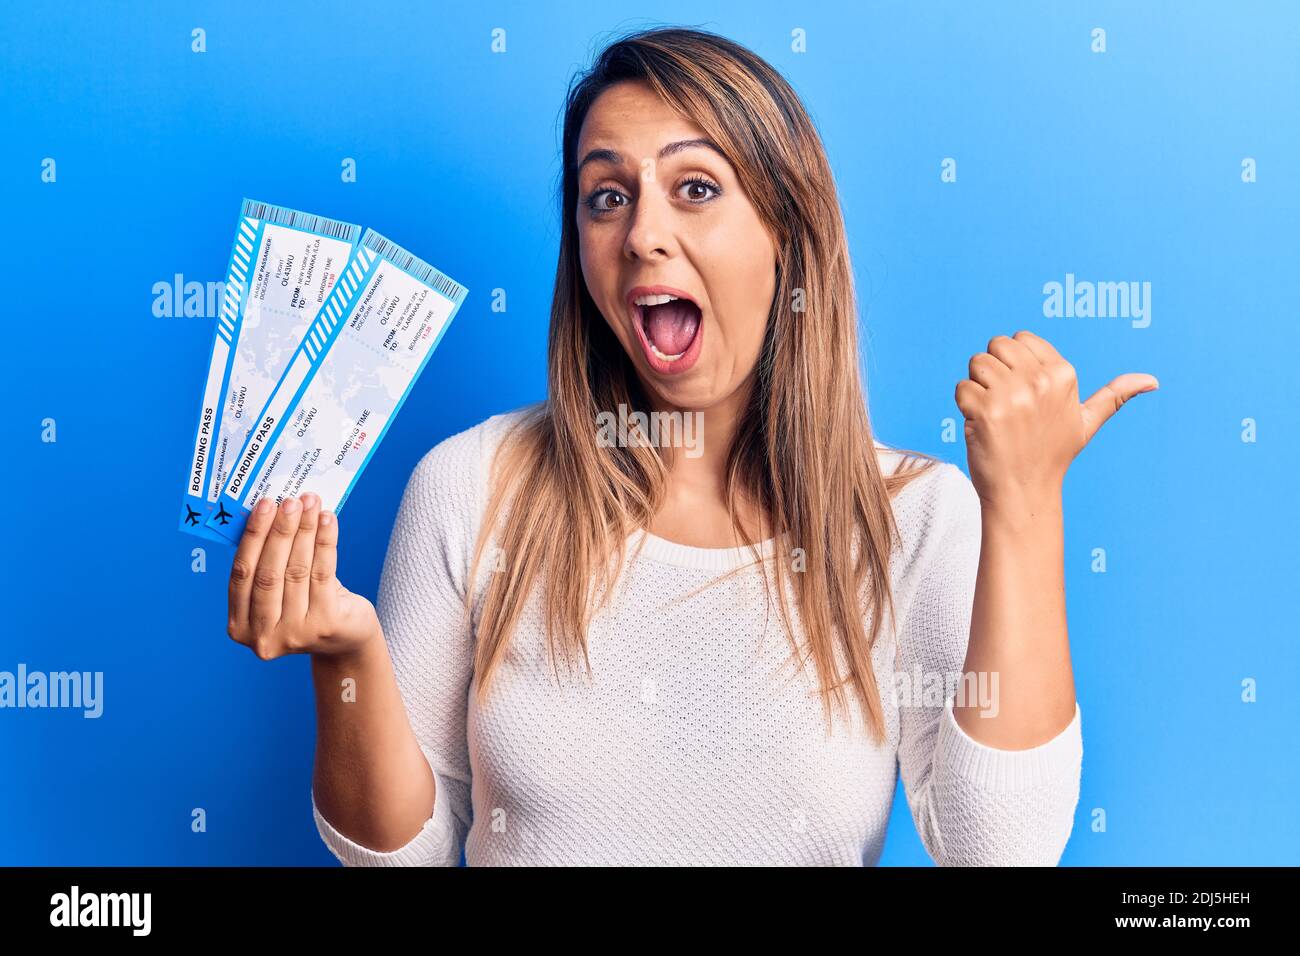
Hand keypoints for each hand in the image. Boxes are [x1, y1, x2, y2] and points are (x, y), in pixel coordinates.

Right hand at [227, 492, 379, 659]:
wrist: (345, 636)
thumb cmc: (307, 603)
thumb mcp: (279, 588)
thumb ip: (267, 560)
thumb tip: (271, 509)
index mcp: (239, 625)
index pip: (241, 574)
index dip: (253, 537)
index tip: (264, 504)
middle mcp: (262, 636)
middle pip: (268, 573)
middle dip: (280, 531)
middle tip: (290, 501)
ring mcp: (294, 634)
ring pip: (297, 570)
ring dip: (304, 531)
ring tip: (311, 503)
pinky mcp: (325, 625)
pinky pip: (323, 573)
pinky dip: (325, 542)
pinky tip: (328, 520)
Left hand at [954, 330, 1157, 509]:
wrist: (1024, 492)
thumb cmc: (1051, 456)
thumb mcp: (1086, 423)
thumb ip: (1114, 396)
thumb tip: (1152, 380)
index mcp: (1064, 374)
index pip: (1020, 339)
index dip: (1013, 364)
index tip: (1022, 393)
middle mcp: (1040, 379)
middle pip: (995, 346)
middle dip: (993, 371)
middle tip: (1005, 405)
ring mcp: (1013, 394)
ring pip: (976, 364)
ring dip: (977, 389)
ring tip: (994, 416)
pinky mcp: (986, 409)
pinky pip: (962, 387)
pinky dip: (964, 407)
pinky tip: (981, 426)